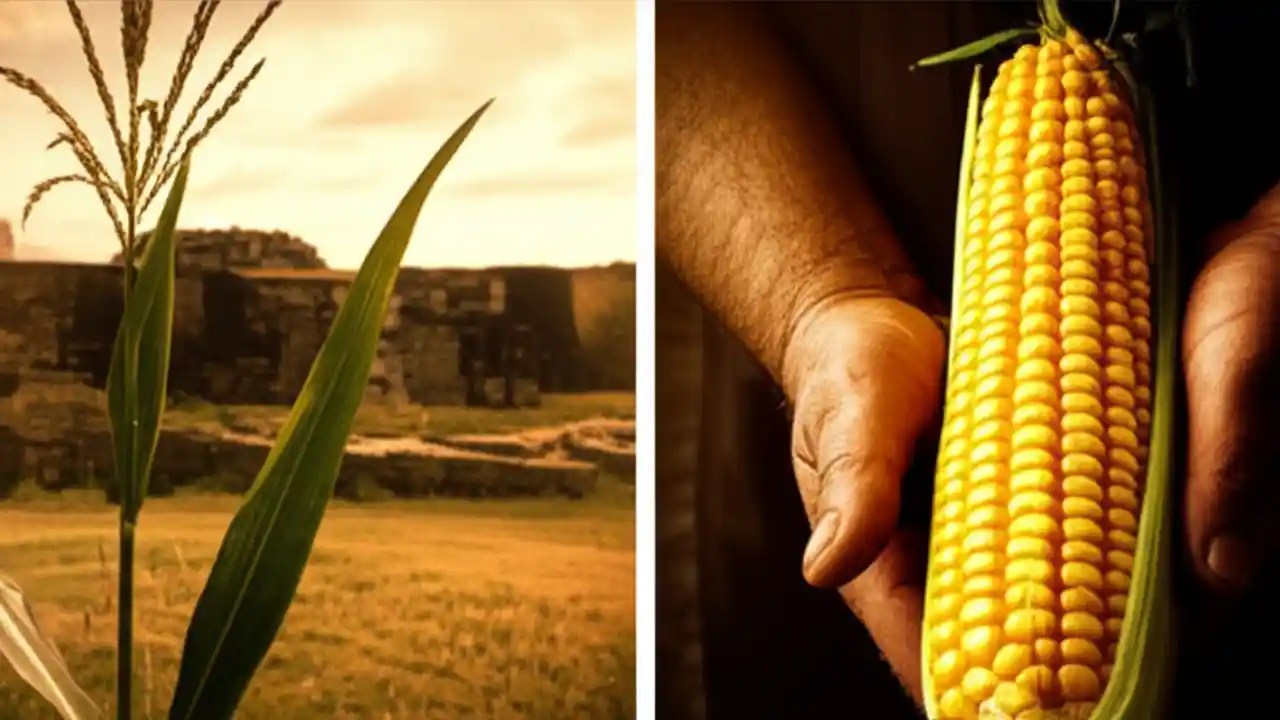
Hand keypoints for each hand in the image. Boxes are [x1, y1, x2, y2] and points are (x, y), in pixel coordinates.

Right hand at [787, 181, 1279, 703]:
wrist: (879, 315)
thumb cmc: (850, 364)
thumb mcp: (851, 416)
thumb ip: (851, 488)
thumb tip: (825, 568)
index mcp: (876, 568)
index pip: (928, 657)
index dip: (990, 691)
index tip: (1050, 700)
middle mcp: (931, 566)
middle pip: (996, 642)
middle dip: (1055, 655)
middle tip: (1116, 646)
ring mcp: (976, 539)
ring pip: (1035, 598)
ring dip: (1082, 604)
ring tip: (1136, 600)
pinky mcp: (1011, 504)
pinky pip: (1056, 544)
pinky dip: (1092, 548)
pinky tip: (1134, 544)